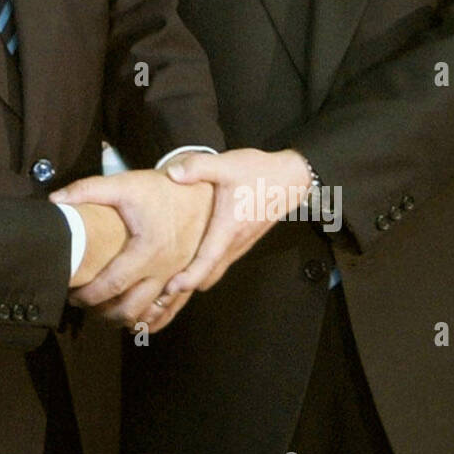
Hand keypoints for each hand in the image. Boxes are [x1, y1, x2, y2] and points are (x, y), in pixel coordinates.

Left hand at [51, 169, 215, 332]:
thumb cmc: (160, 188)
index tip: (72, 295)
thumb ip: (87, 190)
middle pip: (131, 308)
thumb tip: (54, 200)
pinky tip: (136, 319)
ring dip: (127, 320)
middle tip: (85, 306)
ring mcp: (179, 277)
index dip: (89, 295)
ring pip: (151, 314)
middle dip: (104, 314)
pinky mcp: (188, 278)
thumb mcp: (124, 184)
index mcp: (148, 249)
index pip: (112, 284)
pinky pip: (171, 309)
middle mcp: (166, 269)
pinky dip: (152, 320)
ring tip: (104, 313)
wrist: (201, 190)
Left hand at [161, 148, 310, 293]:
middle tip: (163, 289)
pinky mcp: (243, 239)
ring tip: (172, 278)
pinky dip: (206, 267)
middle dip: (188, 285)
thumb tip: (173, 173)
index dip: (188, 278)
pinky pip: (223, 260)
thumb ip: (197, 167)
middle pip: (210, 275)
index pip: (207, 261)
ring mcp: (241, 243)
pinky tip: (192, 258)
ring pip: (217, 269)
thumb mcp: (226, 164)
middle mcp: (236, 241)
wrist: (291, 177)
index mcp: (229, 227)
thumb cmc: (261, 173)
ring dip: (197, 277)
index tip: (171, 288)